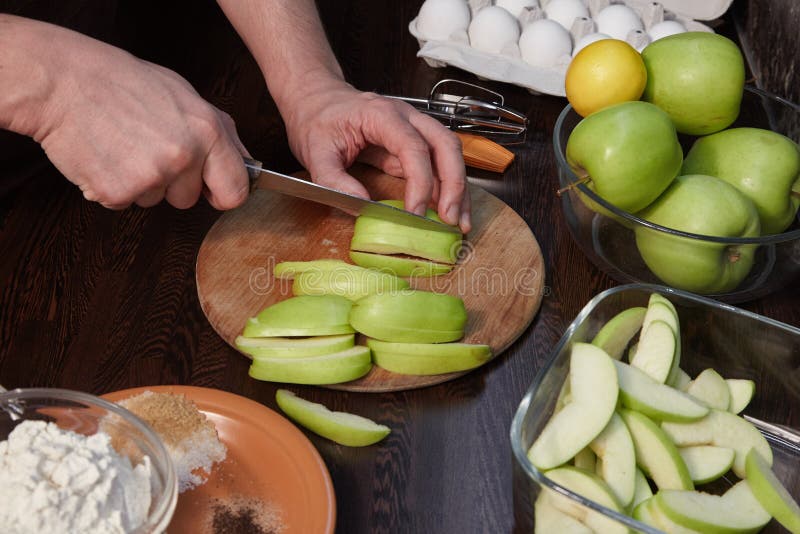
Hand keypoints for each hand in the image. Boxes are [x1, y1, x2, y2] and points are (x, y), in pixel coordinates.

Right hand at [23, 22, 249, 209]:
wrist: (63, 82)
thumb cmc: (123, 84)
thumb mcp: (186, 96)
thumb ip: (221, 134)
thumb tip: (246, 165)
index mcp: (208, 131)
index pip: (235, 191)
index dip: (222, 193)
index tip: (211, 190)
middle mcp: (184, 156)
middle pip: (190, 200)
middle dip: (174, 184)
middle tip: (148, 148)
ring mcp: (151, 176)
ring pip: (156, 201)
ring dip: (141, 182)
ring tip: (124, 145)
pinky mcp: (118, 192)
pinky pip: (125, 203)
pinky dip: (114, 186)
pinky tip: (107, 155)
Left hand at [282, 81, 470, 232]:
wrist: (316, 99)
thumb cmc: (316, 120)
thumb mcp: (314, 152)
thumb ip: (333, 180)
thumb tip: (362, 205)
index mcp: (381, 115)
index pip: (413, 147)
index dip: (420, 182)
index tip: (415, 212)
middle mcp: (406, 117)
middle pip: (446, 145)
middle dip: (454, 184)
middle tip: (450, 218)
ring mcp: (414, 128)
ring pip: (450, 153)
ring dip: (458, 188)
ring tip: (459, 221)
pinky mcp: (414, 144)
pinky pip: (439, 164)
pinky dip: (448, 187)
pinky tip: (449, 210)